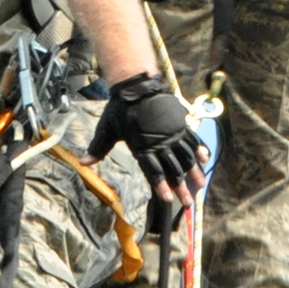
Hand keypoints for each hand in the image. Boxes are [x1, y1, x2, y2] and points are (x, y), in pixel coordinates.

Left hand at [83, 73, 205, 205]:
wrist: (137, 85)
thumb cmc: (121, 109)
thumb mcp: (107, 129)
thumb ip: (98, 148)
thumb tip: (83, 163)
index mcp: (142, 146)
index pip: (153, 171)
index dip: (160, 186)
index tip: (167, 199)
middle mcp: (160, 142)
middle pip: (173, 168)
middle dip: (180, 187)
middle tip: (188, 202)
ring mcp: (172, 133)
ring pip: (186, 156)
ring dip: (193, 171)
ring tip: (201, 185)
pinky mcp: (179, 123)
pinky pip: (192, 139)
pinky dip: (199, 150)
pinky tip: (205, 160)